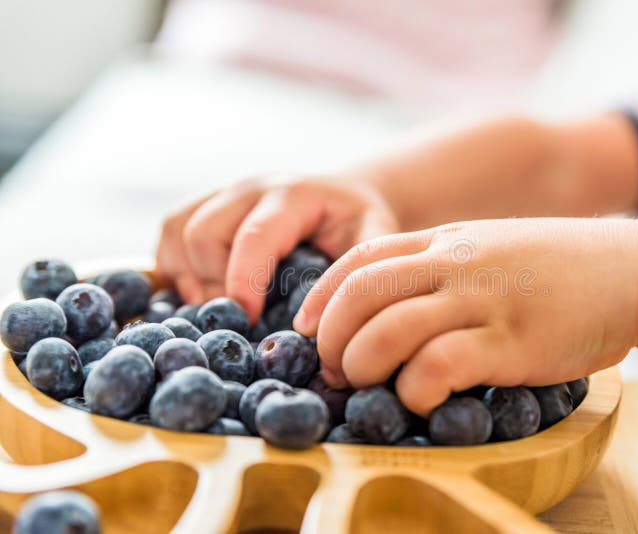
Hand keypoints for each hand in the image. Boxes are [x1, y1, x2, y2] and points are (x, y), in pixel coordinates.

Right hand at [155, 175, 398, 321]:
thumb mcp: (375, 240)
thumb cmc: (358, 225)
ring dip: (188, 278)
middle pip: (203, 234)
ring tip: (222, 307)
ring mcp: (222, 194)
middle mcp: (249, 188)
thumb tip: (311, 329)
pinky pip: (168, 234)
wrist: (342, 196)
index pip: (254, 236)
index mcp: (293, 195)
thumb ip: (355, 276)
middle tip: (243, 319)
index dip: (243, 281)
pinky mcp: (203, 206)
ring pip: (177, 231)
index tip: (249, 320)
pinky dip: (174, 268)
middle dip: (213, 284)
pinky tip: (202, 292)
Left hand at [295, 218, 637, 414]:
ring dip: (362, 363)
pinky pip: (441, 363)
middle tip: (332, 366)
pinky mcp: (513, 340)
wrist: (633, 271)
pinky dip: (414, 387)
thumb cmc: (557, 268)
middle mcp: (457, 262)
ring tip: (364, 383)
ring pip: (390, 328)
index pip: (360, 258)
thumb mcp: (490, 248)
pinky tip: (418, 398)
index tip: (306, 327)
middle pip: (362, 292)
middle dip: (330, 335)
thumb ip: (441, 267)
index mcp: (446, 239)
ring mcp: (485, 299)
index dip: (321, 295)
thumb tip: (389, 306)